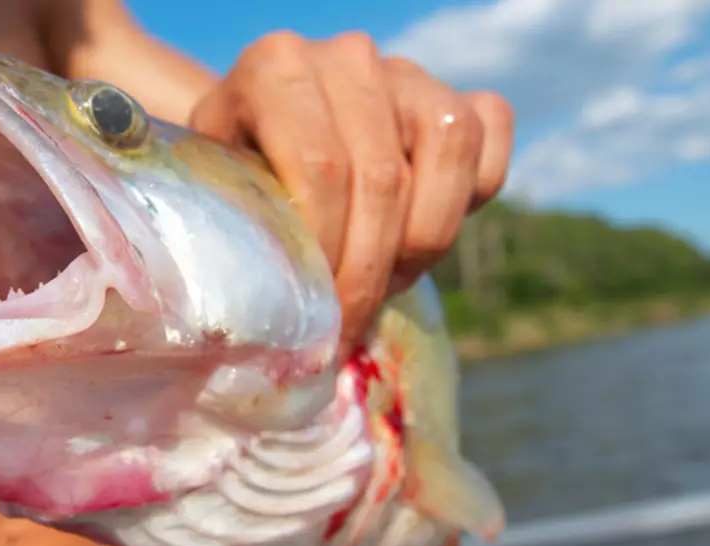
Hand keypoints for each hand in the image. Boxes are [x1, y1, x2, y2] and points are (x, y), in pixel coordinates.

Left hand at [188, 30, 513, 355]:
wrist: (265, 140)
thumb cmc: (239, 178)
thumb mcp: (221, 196)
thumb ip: (242, 232)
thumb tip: (271, 316)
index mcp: (276, 69)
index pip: (321, 169)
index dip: (327, 253)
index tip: (317, 315)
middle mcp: (346, 58)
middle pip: (383, 176)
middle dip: (369, 271)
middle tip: (347, 324)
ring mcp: (407, 72)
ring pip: (449, 149)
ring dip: (423, 240)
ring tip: (385, 283)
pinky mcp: (455, 94)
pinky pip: (488, 140)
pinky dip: (469, 200)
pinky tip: (418, 239)